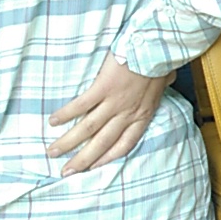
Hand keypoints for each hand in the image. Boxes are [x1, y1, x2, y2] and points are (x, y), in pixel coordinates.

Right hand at [48, 54, 169, 175]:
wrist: (155, 47)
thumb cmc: (161, 60)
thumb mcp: (166, 78)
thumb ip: (163, 85)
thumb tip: (167, 80)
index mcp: (143, 114)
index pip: (124, 145)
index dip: (108, 158)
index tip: (93, 168)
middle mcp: (127, 114)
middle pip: (102, 143)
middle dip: (82, 160)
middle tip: (65, 172)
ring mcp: (114, 102)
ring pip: (88, 129)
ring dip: (69, 142)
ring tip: (52, 152)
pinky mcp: (102, 88)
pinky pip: (81, 106)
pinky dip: (67, 115)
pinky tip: (54, 122)